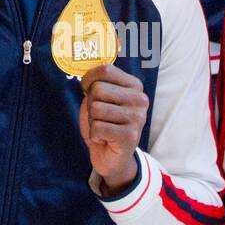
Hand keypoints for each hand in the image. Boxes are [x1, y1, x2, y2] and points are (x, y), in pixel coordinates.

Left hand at [80, 64, 147, 193]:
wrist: (112, 156)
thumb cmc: (104, 123)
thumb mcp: (101, 98)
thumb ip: (98, 82)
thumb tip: (84, 68)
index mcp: (134, 86)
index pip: (105, 70)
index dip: (89, 79)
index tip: (88, 90)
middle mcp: (140, 99)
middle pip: (98, 89)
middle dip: (91, 104)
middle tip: (100, 116)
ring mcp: (137, 118)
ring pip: (96, 108)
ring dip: (93, 120)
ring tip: (103, 127)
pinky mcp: (130, 136)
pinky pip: (97, 128)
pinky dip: (94, 134)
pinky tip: (104, 137)